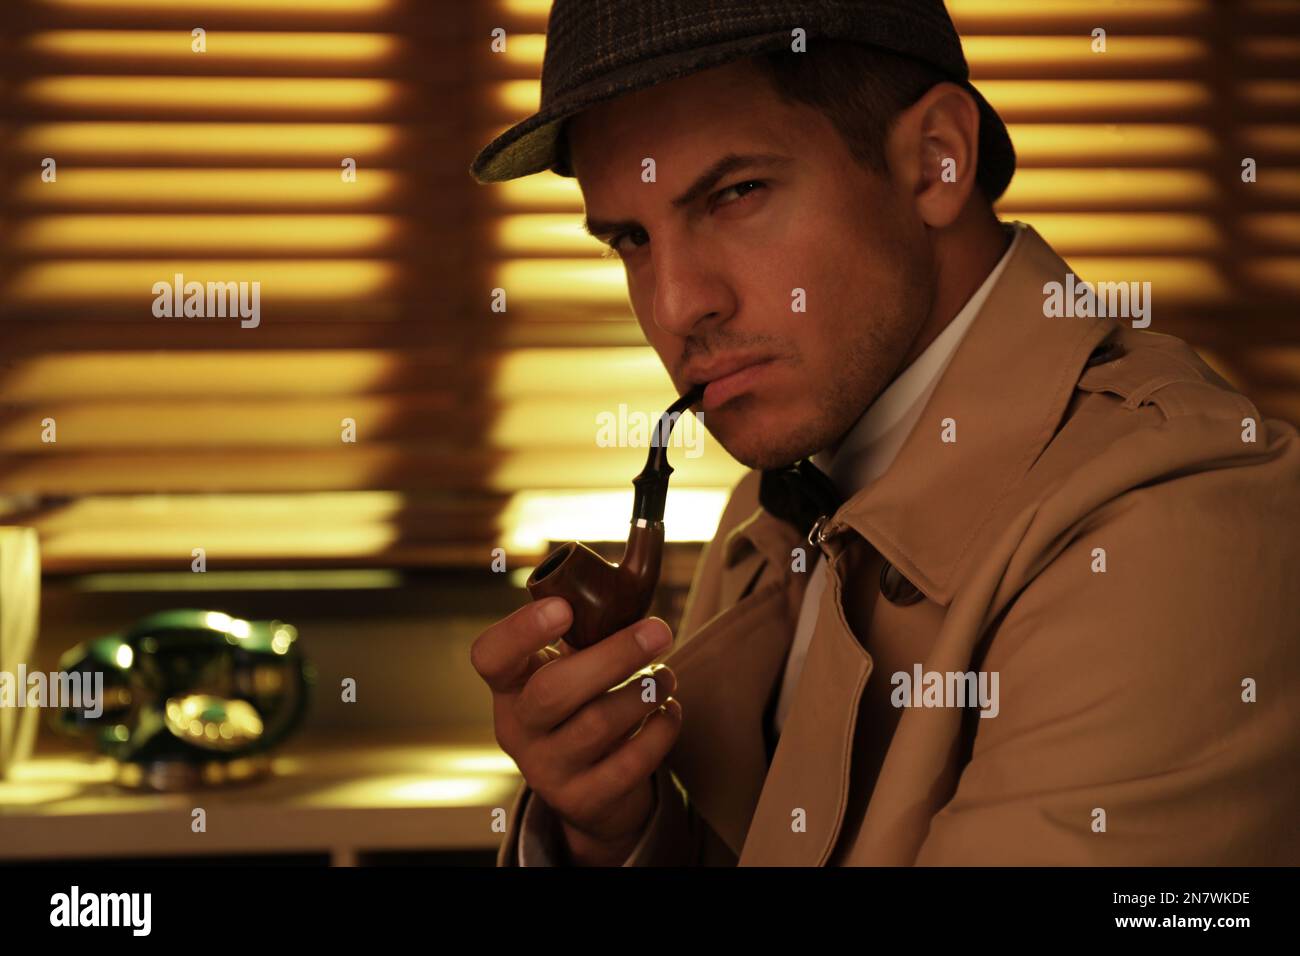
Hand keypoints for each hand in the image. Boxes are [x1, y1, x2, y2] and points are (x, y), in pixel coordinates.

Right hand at [470, 598, 682, 864]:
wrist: (592, 790)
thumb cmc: (585, 705)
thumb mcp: (570, 669)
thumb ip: (587, 632)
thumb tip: (631, 586)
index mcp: (509, 685)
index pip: (490, 656)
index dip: (521, 630)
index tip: (564, 607)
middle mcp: (517, 728)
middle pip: (554, 691)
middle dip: (614, 657)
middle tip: (659, 632)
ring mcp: (546, 770)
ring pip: (598, 725)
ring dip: (645, 692)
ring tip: (667, 676)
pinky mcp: (583, 800)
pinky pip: (629, 763)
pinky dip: (659, 731)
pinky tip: (669, 711)